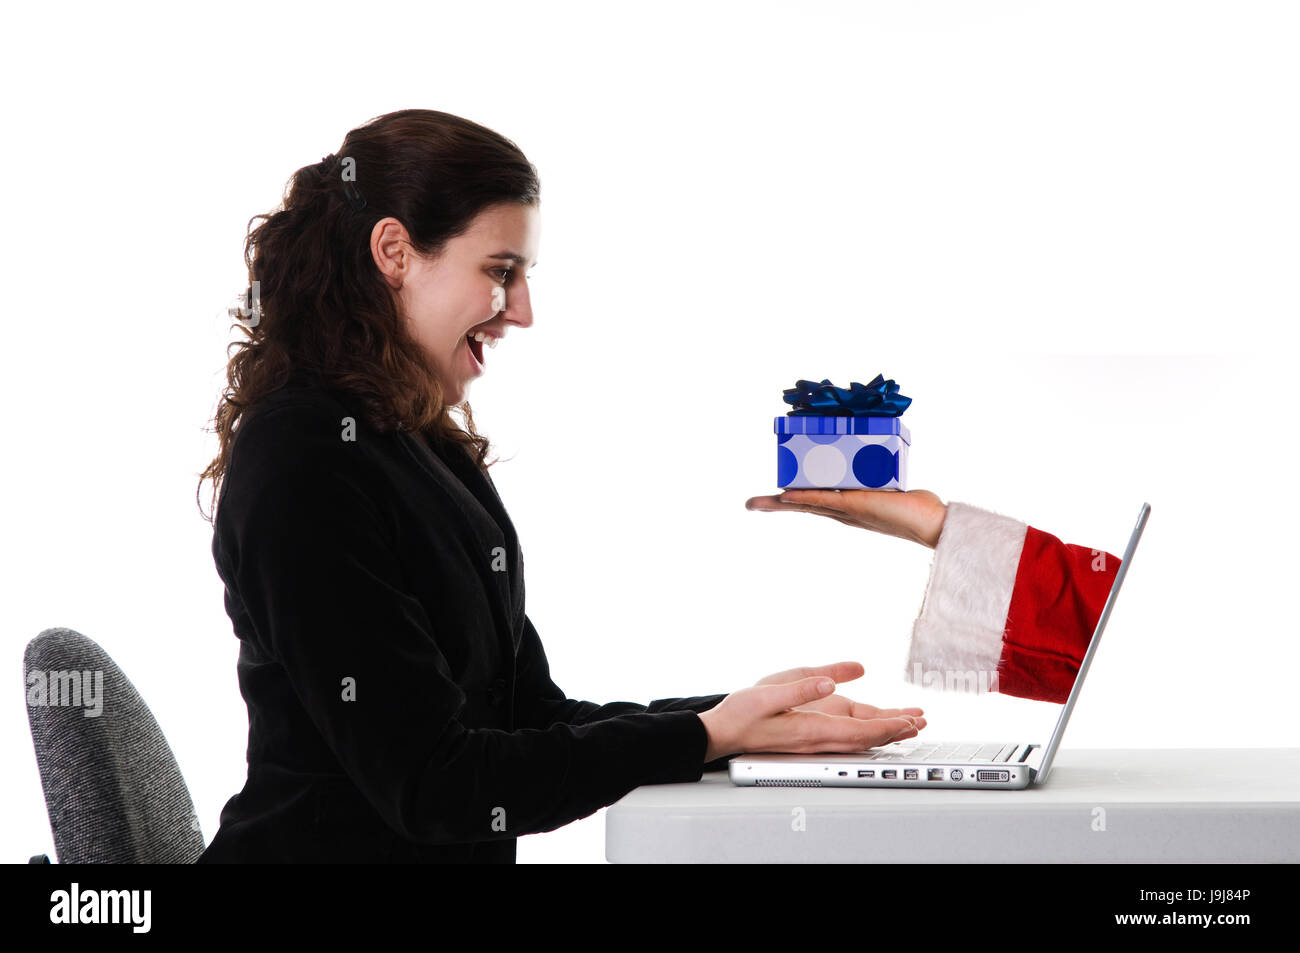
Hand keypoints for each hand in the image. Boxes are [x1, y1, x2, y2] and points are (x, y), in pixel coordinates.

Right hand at [697, 661, 927, 761]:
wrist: (723, 731)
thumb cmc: (742, 713)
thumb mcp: (769, 692)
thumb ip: (802, 688)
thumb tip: (831, 682)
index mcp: (810, 729)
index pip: (858, 732)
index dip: (887, 727)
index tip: (909, 721)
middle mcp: (817, 738)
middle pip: (864, 739)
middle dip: (894, 730)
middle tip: (921, 722)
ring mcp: (814, 739)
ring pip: (858, 739)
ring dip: (885, 732)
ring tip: (910, 724)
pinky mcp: (809, 735)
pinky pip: (845, 736)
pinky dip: (867, 732)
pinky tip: (875, 728)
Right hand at [745, 488, 947, 547]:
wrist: (932, 523)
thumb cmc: (920, 507)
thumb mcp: (892, 485)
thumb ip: (882, 476)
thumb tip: (883, 462)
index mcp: (849, 508)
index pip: (815, 501)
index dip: (794, 497)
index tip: (776, 495)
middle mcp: (843, 511)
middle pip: (802, 505)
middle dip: (775, 505)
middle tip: (751, 504)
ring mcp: (847, 510)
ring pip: (806, 504)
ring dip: (779, 503)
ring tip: (757, 504)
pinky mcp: (853, 505)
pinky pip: (822, 500)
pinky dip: (803, 497)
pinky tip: (784, 496)